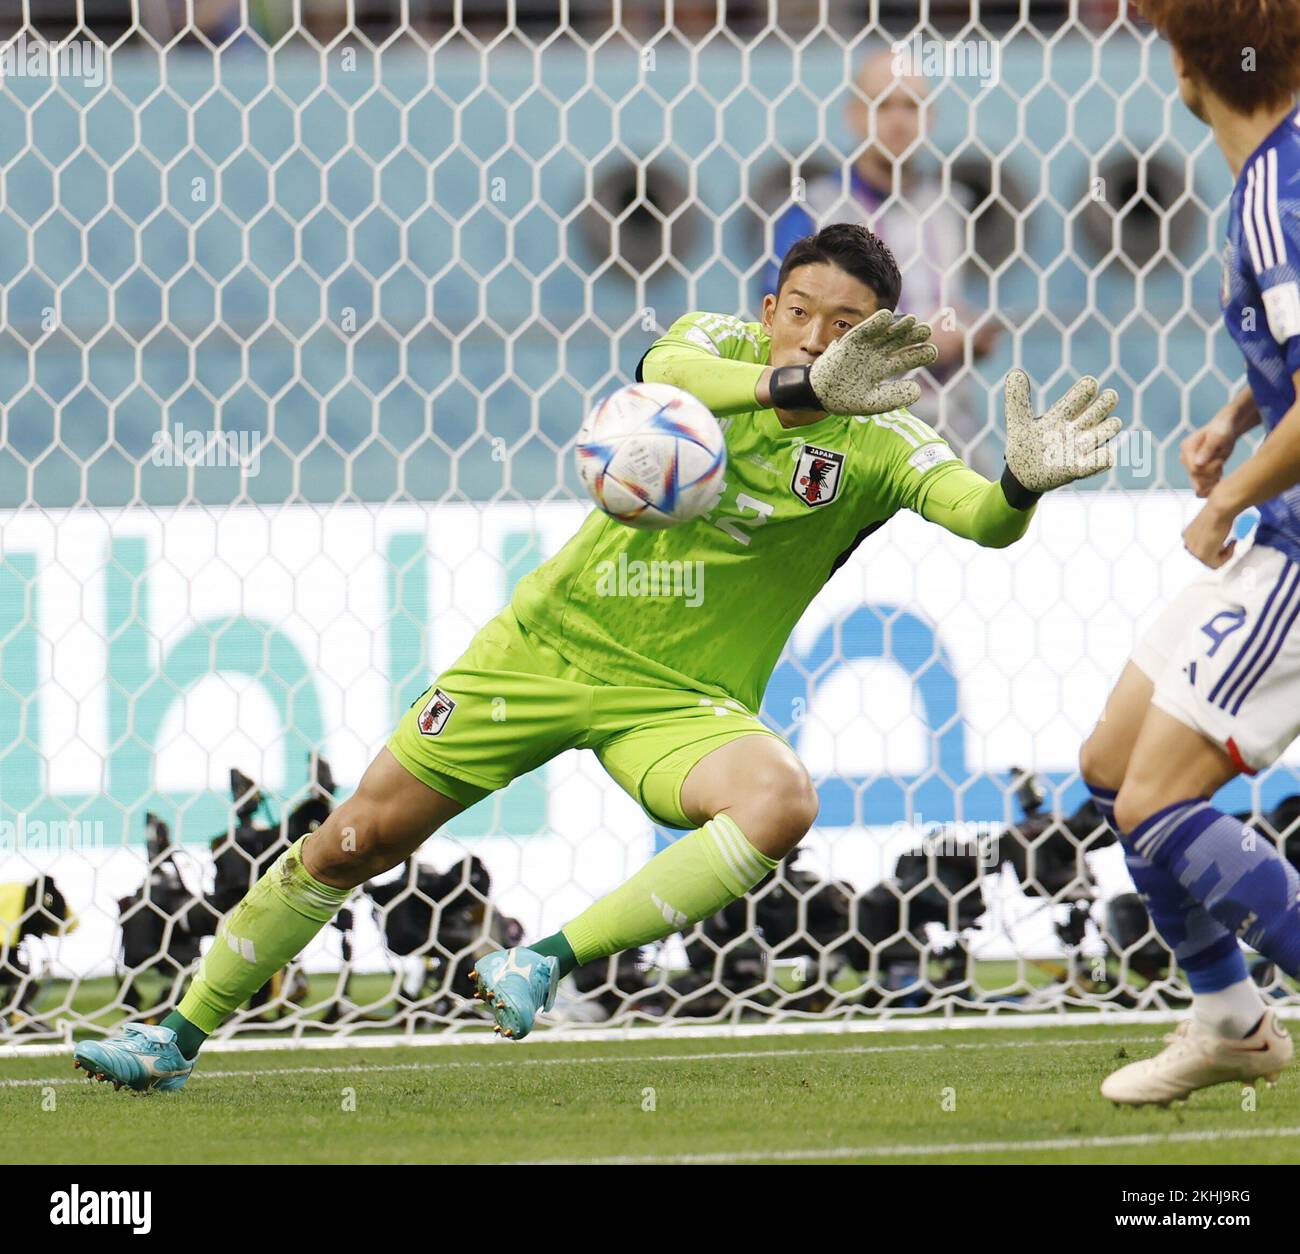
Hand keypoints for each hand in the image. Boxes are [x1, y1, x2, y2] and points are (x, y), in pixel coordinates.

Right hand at [806, 309, 938, 415]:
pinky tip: (886, 316)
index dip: (919, 355)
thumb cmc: (844, 399)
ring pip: (884, 334)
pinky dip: (873, 323)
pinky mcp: (848, 343)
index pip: (905, 359)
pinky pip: (862, 331)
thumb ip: (894, 397)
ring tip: (912, 320)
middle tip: (927, 330)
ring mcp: (863, 348)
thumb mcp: (872, 402)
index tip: (932, 352)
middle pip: (898, 342)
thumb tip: (918, 391)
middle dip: (912, 336)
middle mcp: (875, 355)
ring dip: (897, 326)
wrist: (819, 395)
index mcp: (882, 369)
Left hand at [1002, 368, 1121, 492]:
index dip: (1088, 387)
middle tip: (1086, 415)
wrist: (1021, 475)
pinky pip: (1105, 459)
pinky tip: (1086, 457)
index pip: (1087, 389)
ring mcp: (1083, 447)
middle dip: (1105, 402)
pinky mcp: (1081, 468)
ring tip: (1082, 439)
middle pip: (1107, 403)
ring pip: (1112, 427)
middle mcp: (1080, 426)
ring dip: (1104, 429)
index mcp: (1066, 411)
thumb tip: (1015, 372)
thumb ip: (1016, 400)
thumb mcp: (1017, 422)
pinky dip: (1102, 457)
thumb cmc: (1025, 444)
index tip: (1084, 390)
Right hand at [1180, 410, 1239, 498]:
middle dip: (1212, 474)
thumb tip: (1197, 464)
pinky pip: (1198, 488)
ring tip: (1220, 469)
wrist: (1225, 430)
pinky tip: (1217, 479)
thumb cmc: (1223, 430)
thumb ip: (1207, 449)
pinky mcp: (1195, 471)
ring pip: (1198, 484)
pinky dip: (1209, 487)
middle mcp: (1185, 458)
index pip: (1194, 469)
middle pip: (1196, 477)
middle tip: (1221, 463)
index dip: (1210, 469)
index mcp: (1187, 448)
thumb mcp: (1218, 437)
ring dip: (1212, 480)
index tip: (1220, 461)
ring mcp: (1189, 466)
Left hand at [1182, 493, 1237, 567]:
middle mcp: (1187, 543)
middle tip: (1230, 541)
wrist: (1219, 508)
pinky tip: (1231, 543)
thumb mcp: (1211, 523)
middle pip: (1206, 557)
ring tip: (1231, 541)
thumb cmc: (1219, 511)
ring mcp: (1193, 550)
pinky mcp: (1202, 556)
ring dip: (1225, 554)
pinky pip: (1217, 565)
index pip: (1199, 548)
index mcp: (1187, 535)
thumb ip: (1210, 533)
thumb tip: (1215, 539)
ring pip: (1211, 562)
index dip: (1215, 546)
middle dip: (1220, 551)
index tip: (1224, 540)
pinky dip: (1228, 556)